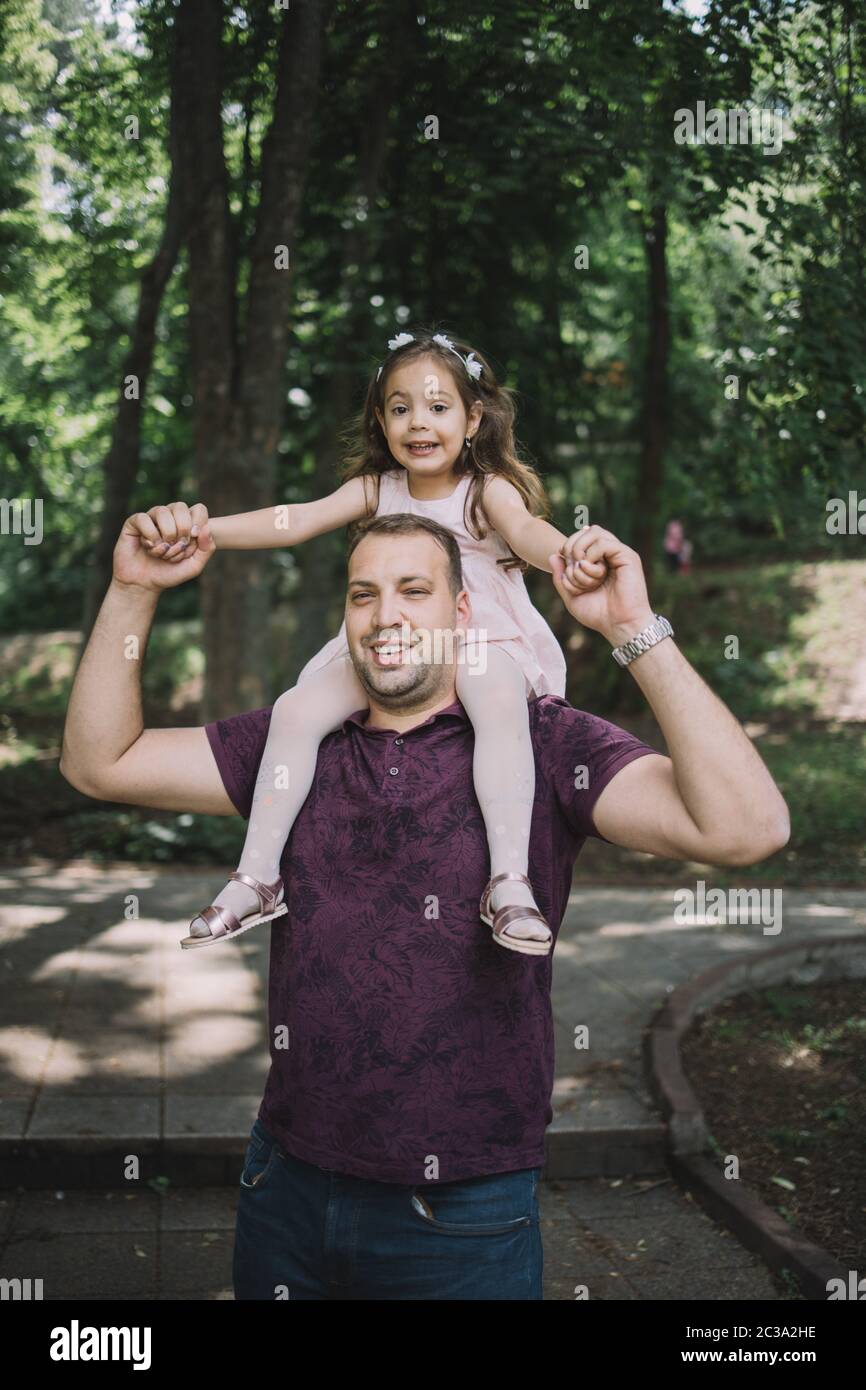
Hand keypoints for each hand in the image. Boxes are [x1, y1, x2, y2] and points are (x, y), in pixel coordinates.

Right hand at [113, 502, 215, 591]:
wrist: (145, 584)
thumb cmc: (170, 573)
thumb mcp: (194, 566)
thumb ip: (206, 549)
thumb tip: (207, 528)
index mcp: (185, 523)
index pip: (198, 509)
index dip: (199, 522)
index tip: (193, 539)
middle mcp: (169, 517)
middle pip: (180, 507)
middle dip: (182, 529)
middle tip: (178, 546)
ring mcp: (151, 518)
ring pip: (162, 511)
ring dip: (166, 534)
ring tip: (163, 551)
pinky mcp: (134, 522)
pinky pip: (143, 519)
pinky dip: (150, 535)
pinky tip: (149, 547)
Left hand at [548, 525, 654, 644]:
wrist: (619, 625)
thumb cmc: (598, 614)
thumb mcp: (571, 596)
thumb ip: (560, 577)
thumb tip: (552, 555)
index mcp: (600, 561)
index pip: (582, 537)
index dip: (569, 546)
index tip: (565, 567)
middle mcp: (611, 555)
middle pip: (588, 530)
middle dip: (572, 545)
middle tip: (572, 566)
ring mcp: (620, 554)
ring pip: (596, 531)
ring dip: (581, 550)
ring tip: (580, 569)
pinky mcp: (628, 557)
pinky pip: (604, 543)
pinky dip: (592, 554)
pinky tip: (591, 570)